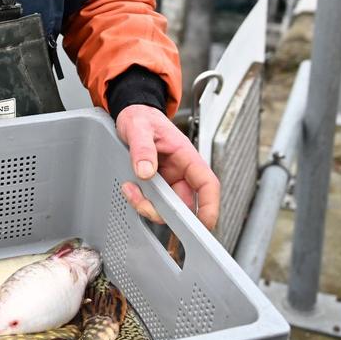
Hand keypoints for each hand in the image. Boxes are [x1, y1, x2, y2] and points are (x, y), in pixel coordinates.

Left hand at [115, 104, 220, 231]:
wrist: (132, 116)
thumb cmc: (142, 118)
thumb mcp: (139, 128)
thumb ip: (142, 148)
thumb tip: (145, 171)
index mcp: (186, 155)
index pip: (207, 184)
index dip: (210, 206)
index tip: (204, 224)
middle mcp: (181, 171)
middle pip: (184, 204)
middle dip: (164, 211)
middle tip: (143, 204)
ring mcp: (169, 180)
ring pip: (167, 207)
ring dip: (148, 205)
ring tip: (131, 189)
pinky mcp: (156, 185)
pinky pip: (153, 202)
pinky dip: (140, 201)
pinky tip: (130, 189)